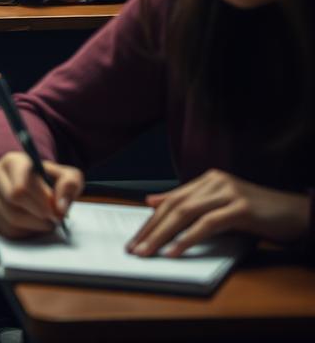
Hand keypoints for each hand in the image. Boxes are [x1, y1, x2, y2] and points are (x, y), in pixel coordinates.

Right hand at [0, 152, 83, 239]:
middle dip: (38, 217)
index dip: (40, 204)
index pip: (20, 187)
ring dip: (32, 228)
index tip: (56, 212)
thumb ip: (69, 185)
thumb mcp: (66, 175)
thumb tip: (60, 207)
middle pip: (13, 204)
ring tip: (45, 224)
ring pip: (8, 220)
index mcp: (12, 161)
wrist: (31, 184)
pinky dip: (22, 234)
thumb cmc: (48, 180)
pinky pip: (3, 231)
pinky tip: (32, 227)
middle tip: (53, 221)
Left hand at [127, 170, 309, 257]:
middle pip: (173, 206)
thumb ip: (190, 203)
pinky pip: (208, 224)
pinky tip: (175, 251)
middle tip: (134, 248)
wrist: (296, 212)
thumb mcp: (220, 206)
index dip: (150, 220)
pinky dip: (188, 238)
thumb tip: (152, 202)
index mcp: (207, 179)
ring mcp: (227, 193)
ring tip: (148, 252)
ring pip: (185, 213)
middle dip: (151, 229)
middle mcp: (214, 181)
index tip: (135, 238)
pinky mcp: (241, 208)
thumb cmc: (259, 213)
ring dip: (162, 235)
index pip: (171, 199)